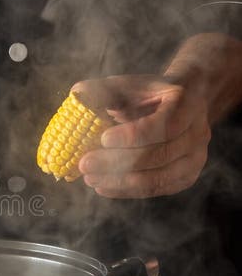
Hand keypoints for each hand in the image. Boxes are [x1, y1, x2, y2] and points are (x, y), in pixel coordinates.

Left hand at [72, 74, 210, 197]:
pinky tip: (102, 186)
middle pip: (158, 155)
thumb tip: (77, 94)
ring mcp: (195, 157)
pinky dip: (127, 191)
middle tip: (84, 164)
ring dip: (119, 182)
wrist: (182, 104)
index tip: (102, 138)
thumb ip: (103, 90)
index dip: (133, 136)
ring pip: (157, 178)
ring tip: (89, 178)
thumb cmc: (148, 94)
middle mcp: (197, 132)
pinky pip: (156, 190)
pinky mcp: (187, 177)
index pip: (164, 126)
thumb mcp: (128, 85)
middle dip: (117, 162)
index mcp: (186, 103)